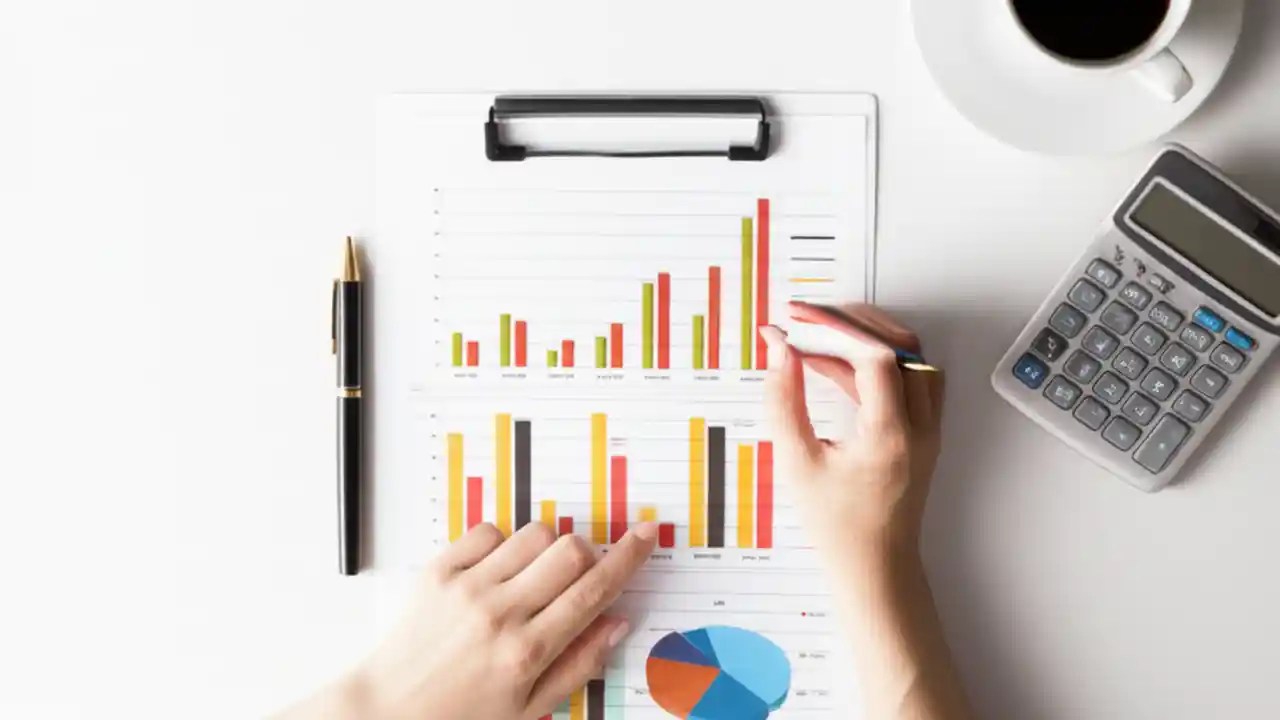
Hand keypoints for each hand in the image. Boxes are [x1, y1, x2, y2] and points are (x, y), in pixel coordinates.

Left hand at [282, 522, 657, 719]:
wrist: (387, 711)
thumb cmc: (459, 715)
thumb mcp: (529, 706)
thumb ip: (579, 663)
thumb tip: (617, 623)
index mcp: (528, 651)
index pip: (595, 590)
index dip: (628, 557)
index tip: (645, 536)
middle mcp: (500, 614)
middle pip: (571, 550)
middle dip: (587, 554)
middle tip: (577, 574)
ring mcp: (467, 588)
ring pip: (534, 534)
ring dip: (545, 548)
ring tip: (528, 579)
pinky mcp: (439, 571)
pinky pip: (489, 530)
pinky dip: (502, 543)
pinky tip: (495, 572)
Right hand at [759, 302, 944, 562]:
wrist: (875, 567)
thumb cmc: (835, 526)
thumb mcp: (797, 464)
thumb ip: (784, 402)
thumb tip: (779, 351)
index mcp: (890, 437)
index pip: (874, 358)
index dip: (833, 330)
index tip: (795, 323)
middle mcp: (919, 428)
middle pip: (901, 347)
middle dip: (851, 322)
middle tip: (807, 317)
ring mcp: (928, 429)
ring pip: (912, 358)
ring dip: (869, 337)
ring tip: (823, 333)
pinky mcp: (924, 431)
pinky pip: (910, 377)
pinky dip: (878, 360)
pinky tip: (839, 363)